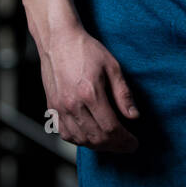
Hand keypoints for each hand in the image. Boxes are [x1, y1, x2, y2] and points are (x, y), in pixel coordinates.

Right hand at [41, 25, 139, 152]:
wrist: (58, 40)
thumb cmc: (85, 50)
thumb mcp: (112, 66)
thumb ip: (123, 94)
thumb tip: (133, 116)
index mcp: (90, 93)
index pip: (110, 128)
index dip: (125, 140)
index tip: (134, 143)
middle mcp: (72, 104)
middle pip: (96, 138)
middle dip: (115, 146)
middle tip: (126, 145)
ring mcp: (60, 108)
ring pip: (80, 140)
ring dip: (98, 146)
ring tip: (112, 142)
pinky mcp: (52, 108)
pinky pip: (66, 134)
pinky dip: (80, 140)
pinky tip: (91, 136)